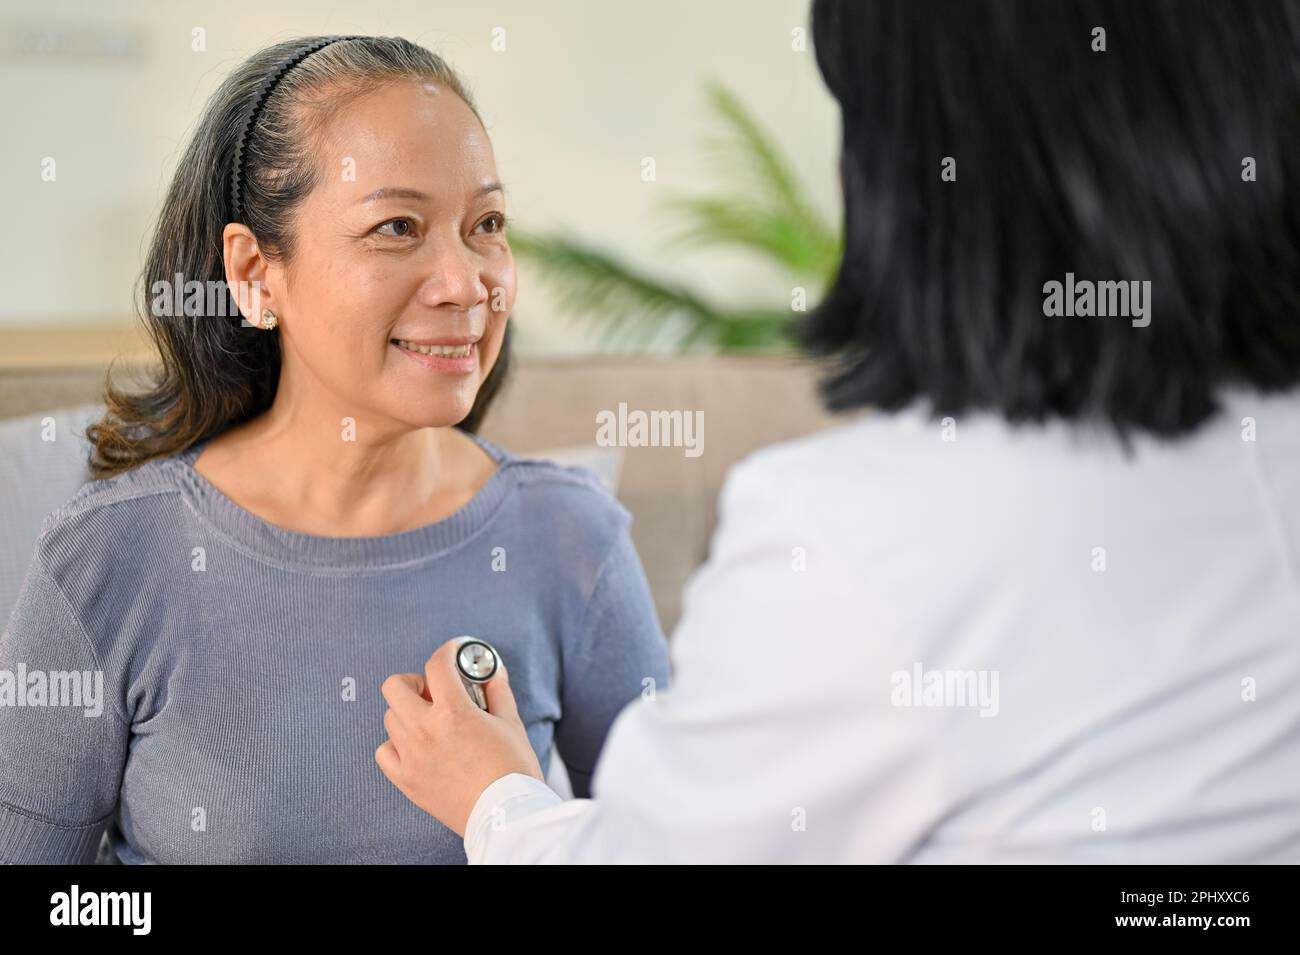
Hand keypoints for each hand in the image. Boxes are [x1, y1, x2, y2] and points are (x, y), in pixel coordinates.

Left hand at [376, 639, 544, 837]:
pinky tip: (416, 746)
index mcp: (453, 712)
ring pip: (390, 717)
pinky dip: (396, 744)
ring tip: (431, 721)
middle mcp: (425, 731)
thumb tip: (493, 673)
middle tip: (434, 690)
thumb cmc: (513, 771)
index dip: (446, 652)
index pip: (437, 665)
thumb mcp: (512, 724)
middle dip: (415, 681)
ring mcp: (411, 756)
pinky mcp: (407, 780)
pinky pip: (384, 752)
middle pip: (395, 686)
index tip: (453, 654)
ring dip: (408, 712)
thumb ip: (498, 692)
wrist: (506, 815)